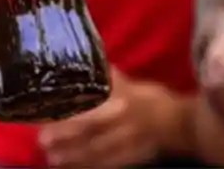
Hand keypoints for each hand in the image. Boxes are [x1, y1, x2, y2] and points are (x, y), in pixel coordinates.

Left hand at [38, 71, 189, 166]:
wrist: (180, 124)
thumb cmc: (152, 100)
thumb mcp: (132, 85)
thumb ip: (110, 80)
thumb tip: (88, 65)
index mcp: (123, 99)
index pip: (92, 105)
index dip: (70, 112)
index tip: (49, 115)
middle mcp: (124, 120)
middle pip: (91, 129)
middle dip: (67, 136)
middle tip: (43, 140)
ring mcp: (128, 141)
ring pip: (97, 150)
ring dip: (73, 155)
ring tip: (52, 158)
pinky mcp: (131, 158)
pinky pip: (107, 164)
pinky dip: (89, 167)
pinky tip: (73, 168)